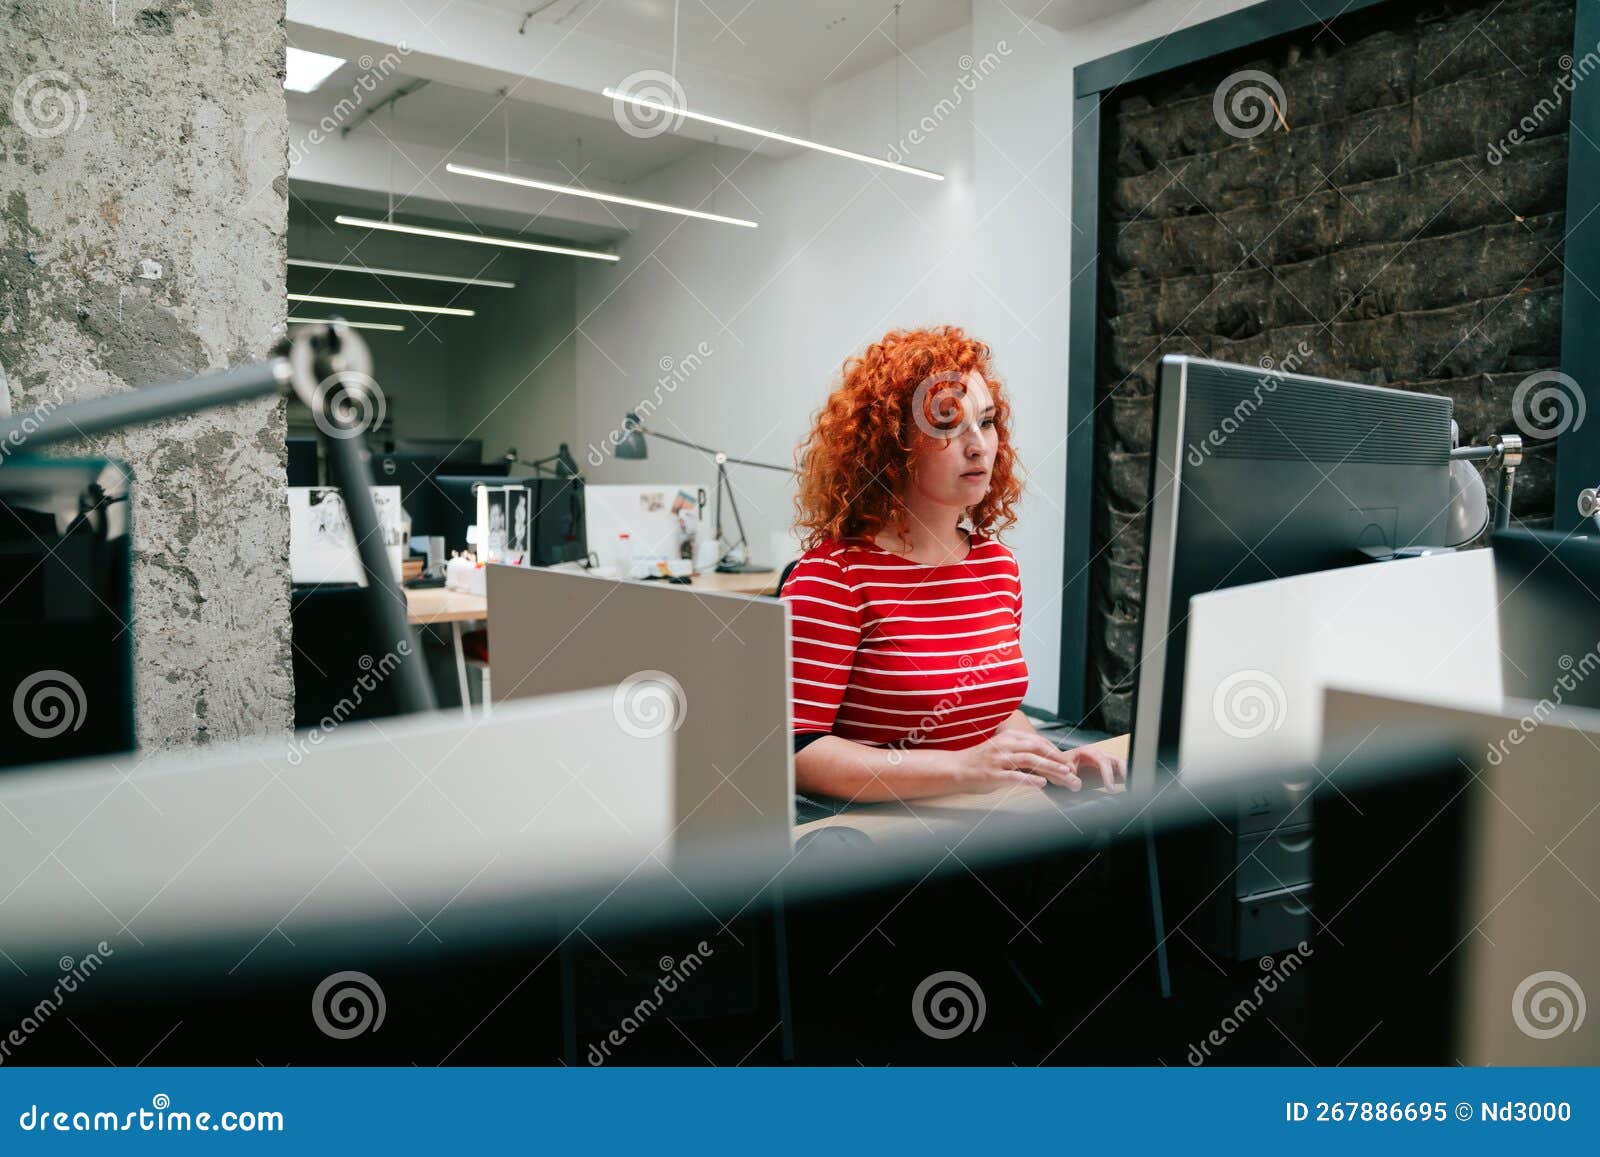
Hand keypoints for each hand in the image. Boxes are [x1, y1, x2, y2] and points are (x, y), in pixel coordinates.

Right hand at [946, 730, 1103, 793]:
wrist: (955, 768)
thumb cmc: (980, 761)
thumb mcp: (1000, 749)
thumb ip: (1019, 751)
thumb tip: (1042, 758)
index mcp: (1008, 737)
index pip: (1037, 741)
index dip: (1054, 751)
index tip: (1066, 761)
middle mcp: (1004, 746)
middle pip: (1037, 749)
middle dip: (1056, 759)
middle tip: (1071, 769)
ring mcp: (998, 760)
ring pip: (1029, 761)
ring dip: (1049, 767)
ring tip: (1064, 774)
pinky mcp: (993, 774)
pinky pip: (1015, 776)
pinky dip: (1030, 779)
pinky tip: (1042, 784)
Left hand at [1057, 744, 1126, 789]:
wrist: (1059, 765)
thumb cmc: (1061, 766)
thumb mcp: (1061, 770)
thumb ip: (1068, 777)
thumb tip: (1076, 784)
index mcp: (1088, 752)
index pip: (1102, 761)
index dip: (1108, 775)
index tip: (1110, 788)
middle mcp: (1098, 755)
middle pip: (1116, 760)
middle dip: (1124, 770)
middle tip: (1128, 783)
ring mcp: (1104, 761)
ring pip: (1120, 764)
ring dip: (1127, 773)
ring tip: (1132, 786)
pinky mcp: (1107, 769)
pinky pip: (1119, 771)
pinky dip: (1125, 777)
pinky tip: (1130, 786)